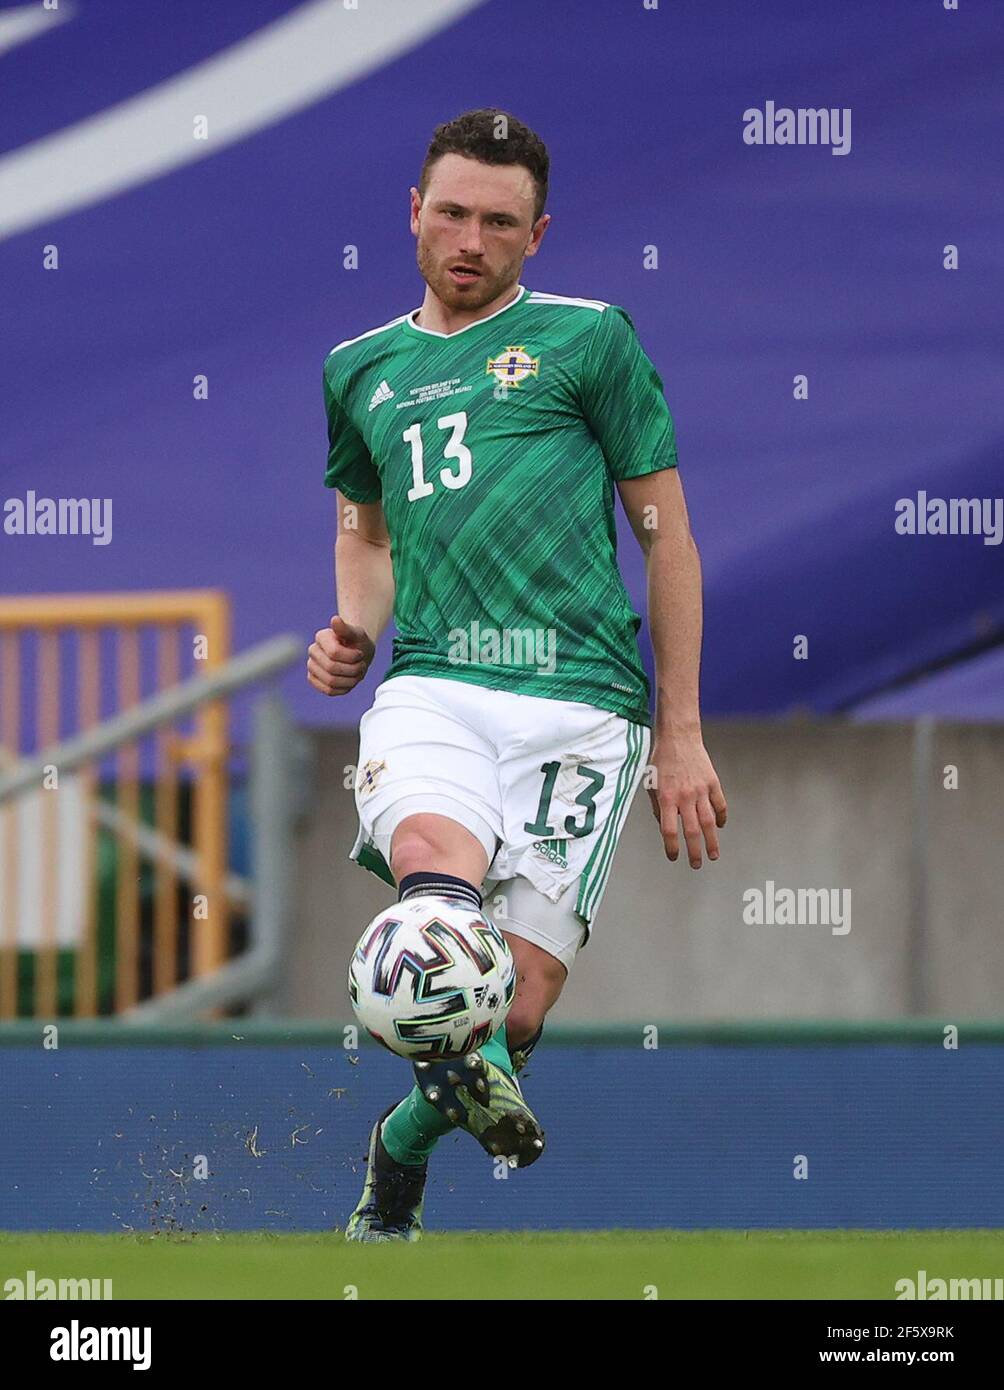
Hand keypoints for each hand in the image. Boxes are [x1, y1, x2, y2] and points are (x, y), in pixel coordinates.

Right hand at [306, 615, 374, 695]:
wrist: (357, 651)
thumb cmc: (358, 642)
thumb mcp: (358, 634)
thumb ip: (347, 629)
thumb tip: (335, 619)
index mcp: (321, 637)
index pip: (335, 653)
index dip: (353, 657)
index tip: (360, 654)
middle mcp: (313, 651)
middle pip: (332, 668)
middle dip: (353, 669)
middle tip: (361, 665)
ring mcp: (311, 666)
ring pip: (331, 681)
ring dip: (350, 680)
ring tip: (357, 672)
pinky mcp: (314, 680)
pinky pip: (329, 691)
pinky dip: (344, 688)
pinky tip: (350, 680)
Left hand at [647, 734, 726, 867]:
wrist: (678, 737)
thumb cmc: (660, 760)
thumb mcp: (651, 784)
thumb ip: (658, 807)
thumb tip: (666, 826)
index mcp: (666, 797)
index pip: (669, 830)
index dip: (671, 847)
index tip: (674, 857)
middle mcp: (684, 796)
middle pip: (692, 831)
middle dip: (695, 851)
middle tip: (696, 865)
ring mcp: (701, 790)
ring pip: (709, 822)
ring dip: (712, 841)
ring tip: (713, 855)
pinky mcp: (712, 782)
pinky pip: (719, 804)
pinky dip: (721, 817)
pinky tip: (720, 826)